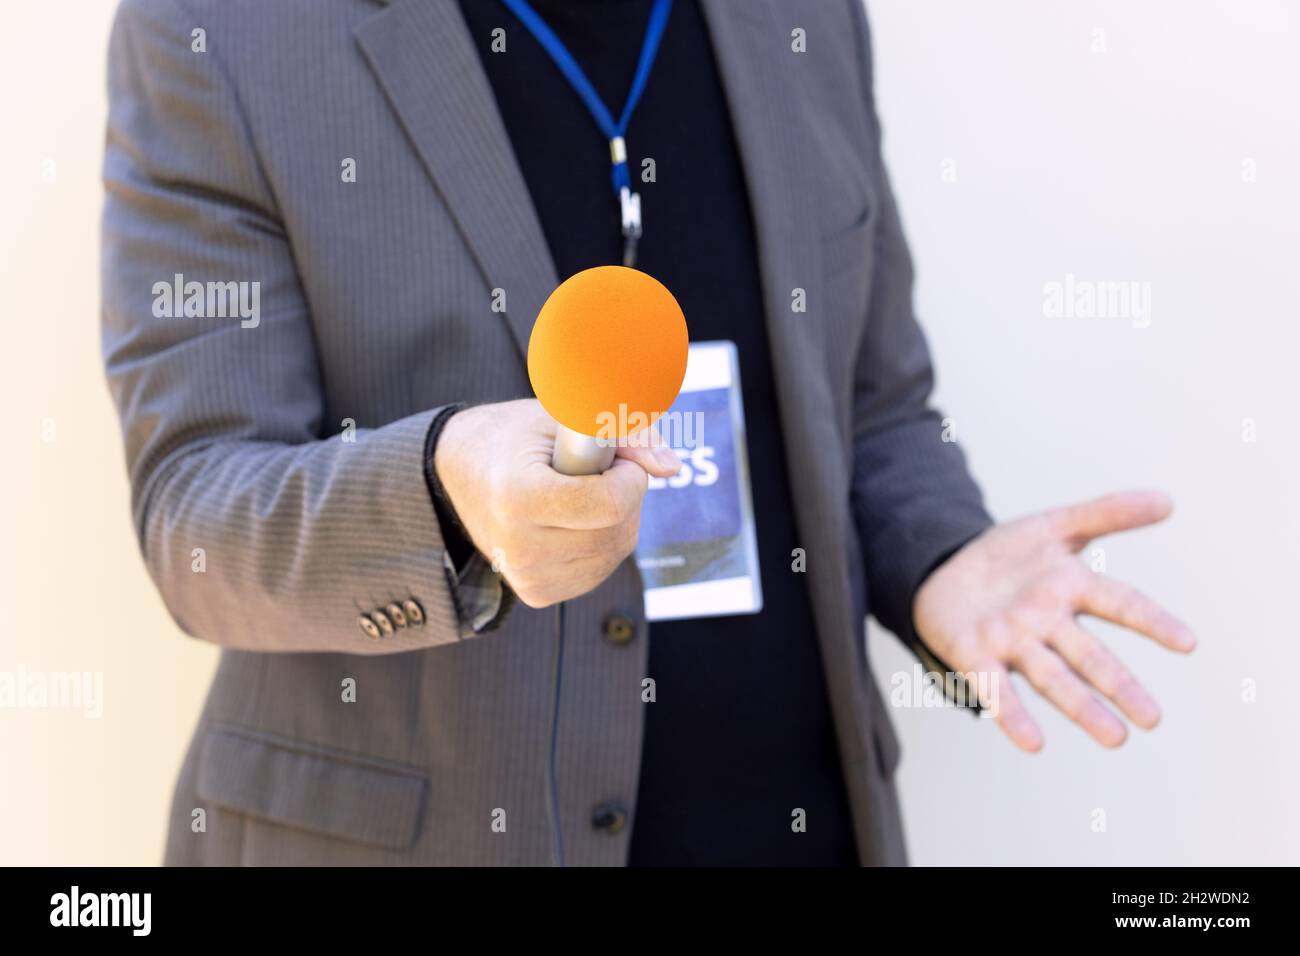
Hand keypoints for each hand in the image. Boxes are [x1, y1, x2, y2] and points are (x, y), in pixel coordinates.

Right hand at [434, 399, 680, 607]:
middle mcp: (518, 547)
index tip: (616, 460)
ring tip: (581, 494)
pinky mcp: (536, 594)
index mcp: (517, 497)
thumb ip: (625, 435)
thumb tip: (672, 467)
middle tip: (598, 472)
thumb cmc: (514, 438)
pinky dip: (601, 542)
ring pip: (614, 552)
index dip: (628, 477)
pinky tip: (573, 521)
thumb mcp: (563, 418)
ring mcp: (527, 577)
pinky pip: (599, 569)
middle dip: (625, 496)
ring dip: (616, 520)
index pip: (609, 505)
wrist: (461, 473)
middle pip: (616, 532)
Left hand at [912, 490, 1196, 751]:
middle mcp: (1047, 623)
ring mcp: (1012, 642)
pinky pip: (995, 687)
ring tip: (1116, 739)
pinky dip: (1012, 714)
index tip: (1189, 642)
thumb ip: (1106, 514)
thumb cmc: (1008, 556)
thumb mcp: (1053, 526)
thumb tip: (1168, 500)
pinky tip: (1033, 742)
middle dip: (1119, 685)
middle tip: (1153, 719)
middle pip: (1089, 656)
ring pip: (1052, 678)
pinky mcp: (974, 655)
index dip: (1151, 621)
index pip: (1119, 603)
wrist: (942, 567)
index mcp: (1070, 588)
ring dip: (1082, 708)